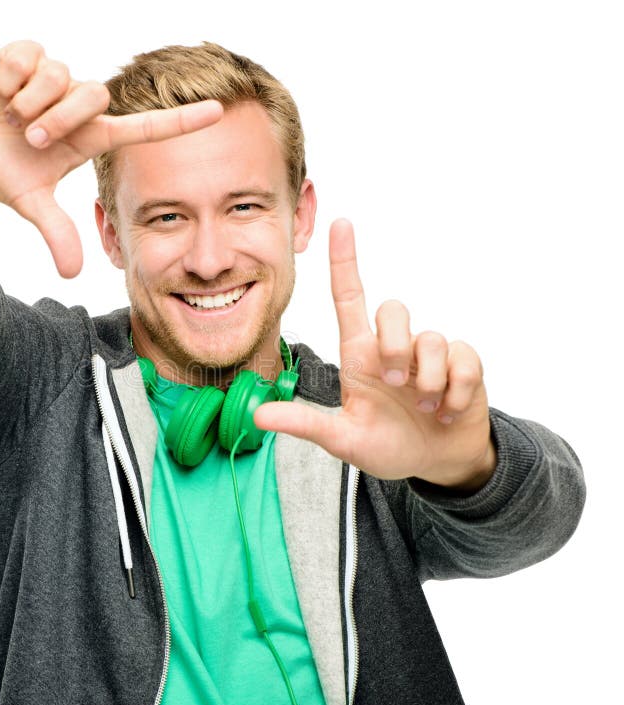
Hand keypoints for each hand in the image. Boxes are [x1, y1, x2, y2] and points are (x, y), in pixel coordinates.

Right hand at [0, 40, 222, 276]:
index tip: (218, 112)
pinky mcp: (27, 54)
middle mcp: (81, 104)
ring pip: (61, 76)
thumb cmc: (5, 168)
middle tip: (31, 137)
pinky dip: (8, 78)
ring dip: (31, 102)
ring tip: (12, 116)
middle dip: (58, 120)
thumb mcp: (31, 203)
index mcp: (92, 137)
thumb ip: (56, 232)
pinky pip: (29, 57)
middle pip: (94, 96)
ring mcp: (56, 77)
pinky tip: (0, 91)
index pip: (146, 127)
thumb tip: (73, 274)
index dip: (181, 121)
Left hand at [255, 219, 495, 491]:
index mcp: (360, 355)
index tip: (340, 224)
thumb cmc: (386, 445)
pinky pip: (464, 361)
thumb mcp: (342, 439)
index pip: (350, 298)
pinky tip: (447, 413)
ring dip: (428, 381)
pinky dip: (456, 392)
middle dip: (395, 345)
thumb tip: (257, 415)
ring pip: (432, 338)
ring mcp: (430, 355)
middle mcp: (394, 347)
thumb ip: (305, 424)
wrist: (435, 463)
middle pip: (395, 308)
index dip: (345, 261)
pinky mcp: (463, 366)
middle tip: (395, 384)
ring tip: (424, 408)